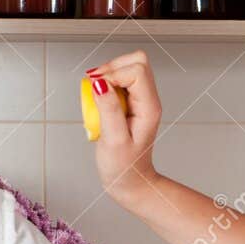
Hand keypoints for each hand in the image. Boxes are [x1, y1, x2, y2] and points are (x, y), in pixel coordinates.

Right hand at [86, 49, 161, 207]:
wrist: (130, 182)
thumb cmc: (124, 167)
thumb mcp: (113, 140)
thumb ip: (108, 110)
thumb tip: (99, 83)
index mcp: (149, 108)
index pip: (136, 71)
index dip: (113, 74)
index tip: (97, 90)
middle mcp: (148, 100)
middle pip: (137, 61)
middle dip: (112, 67)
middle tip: (95, 86)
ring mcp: (140, 101)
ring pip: (127, 68)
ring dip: (107, 76)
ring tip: (96, 96)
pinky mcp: (130, 103)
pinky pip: (118, 82)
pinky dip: (105, 86)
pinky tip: (99, 103)